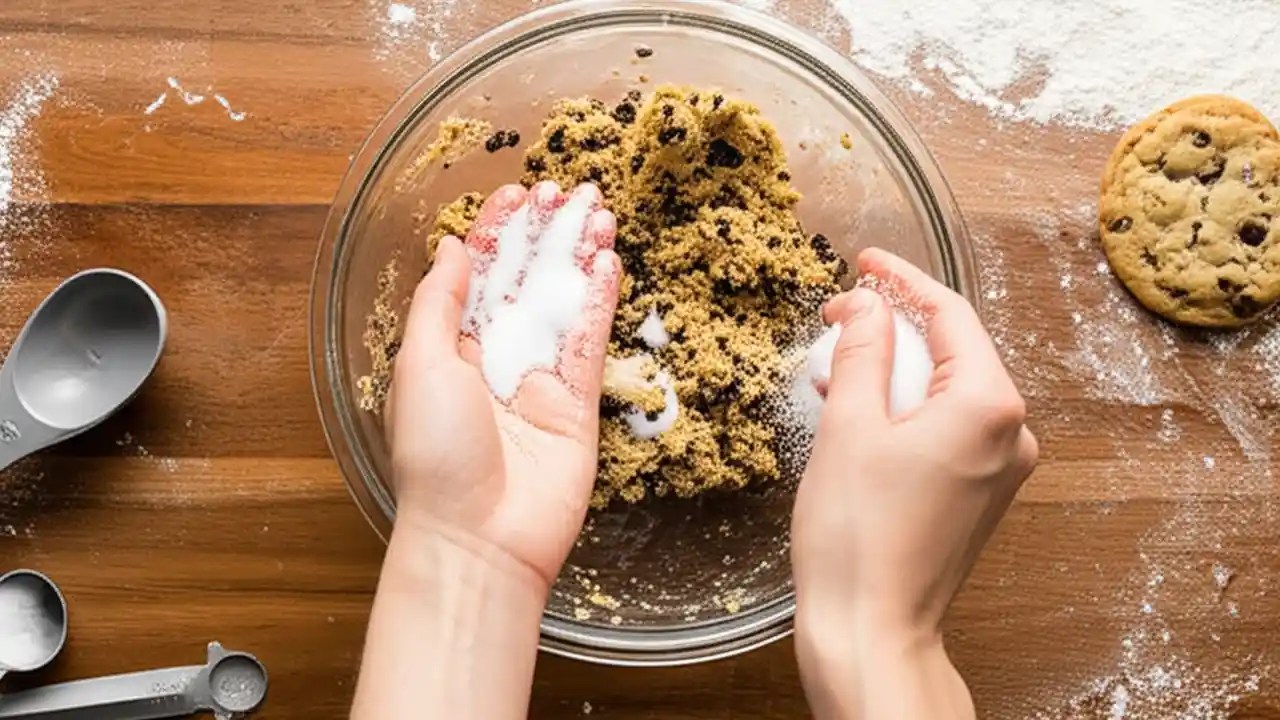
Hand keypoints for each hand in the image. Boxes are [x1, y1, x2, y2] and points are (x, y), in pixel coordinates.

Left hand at [386, 181, 619, 588]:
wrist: (480, 537)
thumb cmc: (436, 456)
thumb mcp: (419, 365)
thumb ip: (440, 302)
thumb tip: (454, 247)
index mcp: (449, 350)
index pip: (478, 276)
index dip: (498, 233)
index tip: (519, 194)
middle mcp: (495, 360)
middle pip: (526, 282)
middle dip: (546, 235)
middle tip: (570, 189)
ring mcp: (539, 381)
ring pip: (564, 304)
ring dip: (580, 257)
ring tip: (599, 211)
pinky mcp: (577, 405)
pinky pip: (591, 343)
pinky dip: (600, 302)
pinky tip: (608, 263)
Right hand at [791, 248, 1037, 717]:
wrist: (871, 630)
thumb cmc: (858, 535)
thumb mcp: (848, 424)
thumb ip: (861, 349)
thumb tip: (865, 303)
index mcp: (988, 404)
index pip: (948, 313)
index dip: (900, 280)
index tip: (862, 261)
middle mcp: (1012, 432)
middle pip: (949, 351)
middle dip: (890, 329)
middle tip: (834, 317)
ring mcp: (1001, 467)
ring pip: (942, 391)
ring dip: (890, 373)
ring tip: (830, 372)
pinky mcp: (980, 494)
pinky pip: (944, 429)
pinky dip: (901, 412)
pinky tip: (854, 414)